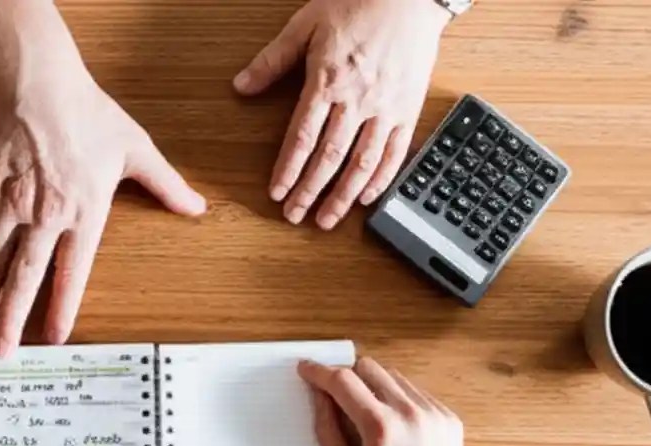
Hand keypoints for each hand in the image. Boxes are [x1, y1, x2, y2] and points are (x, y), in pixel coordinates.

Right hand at [0, 68, 206, 357]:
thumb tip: (198, 207)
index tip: (53, 339)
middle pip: (24, 278)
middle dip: (11, 320)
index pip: (72, 273)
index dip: (62, 308)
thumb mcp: (136, 149)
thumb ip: (166, 185)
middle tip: (2, 354)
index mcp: (82, 213)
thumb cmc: (88, 113)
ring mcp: (6, 204)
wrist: (39, 80)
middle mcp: (42, 216)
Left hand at [235, 0, 448, 229]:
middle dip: (310, 191)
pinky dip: (381, 179)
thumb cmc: (358, 3)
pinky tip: (367, 198)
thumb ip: (272, 60)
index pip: (302, 137)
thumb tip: (241, 86)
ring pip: (363, 163)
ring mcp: (386, 108)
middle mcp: (358, 100)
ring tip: (327, 219)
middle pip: (330, 157)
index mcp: (328, 81)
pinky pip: (396, 152)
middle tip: (295, 216)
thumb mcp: (306, 25)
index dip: (288, 169)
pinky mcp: (408, 109)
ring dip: (343, 196)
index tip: (276, 193)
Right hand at [299, 357, 473, 445]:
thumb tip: (318, 397)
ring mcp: (434, 413)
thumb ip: (327, 431)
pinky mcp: (449, 418)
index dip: (319, 371)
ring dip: (373, 385)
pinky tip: (393, 426)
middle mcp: (410, 413)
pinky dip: (398, 398)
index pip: (343, 381)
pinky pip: (416, 392)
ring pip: (394, 376)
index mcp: (381, 428)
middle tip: (336, 395)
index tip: (306, 368)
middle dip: (347, 376)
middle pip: (369, 367)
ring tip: (367, 416)